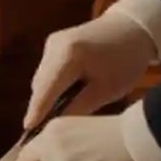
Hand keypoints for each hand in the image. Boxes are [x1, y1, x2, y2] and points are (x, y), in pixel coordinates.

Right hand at [23, 13, 155, 128]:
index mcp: (69, 55)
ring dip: (46, 96)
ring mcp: (52, 43)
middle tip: (43, 132)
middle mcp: (54, 46)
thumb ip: (78, 108)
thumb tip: (55, 125)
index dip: (36, 113)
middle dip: (41, 107)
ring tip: (54, 117)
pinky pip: (47, 71)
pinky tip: (62, 98)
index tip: (28, 132)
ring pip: (42, 78)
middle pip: (40, 85)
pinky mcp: (54, 43)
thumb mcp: (106, 90)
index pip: (46, 90)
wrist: (132, 27)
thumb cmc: (126, 60)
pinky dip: (52, 86)